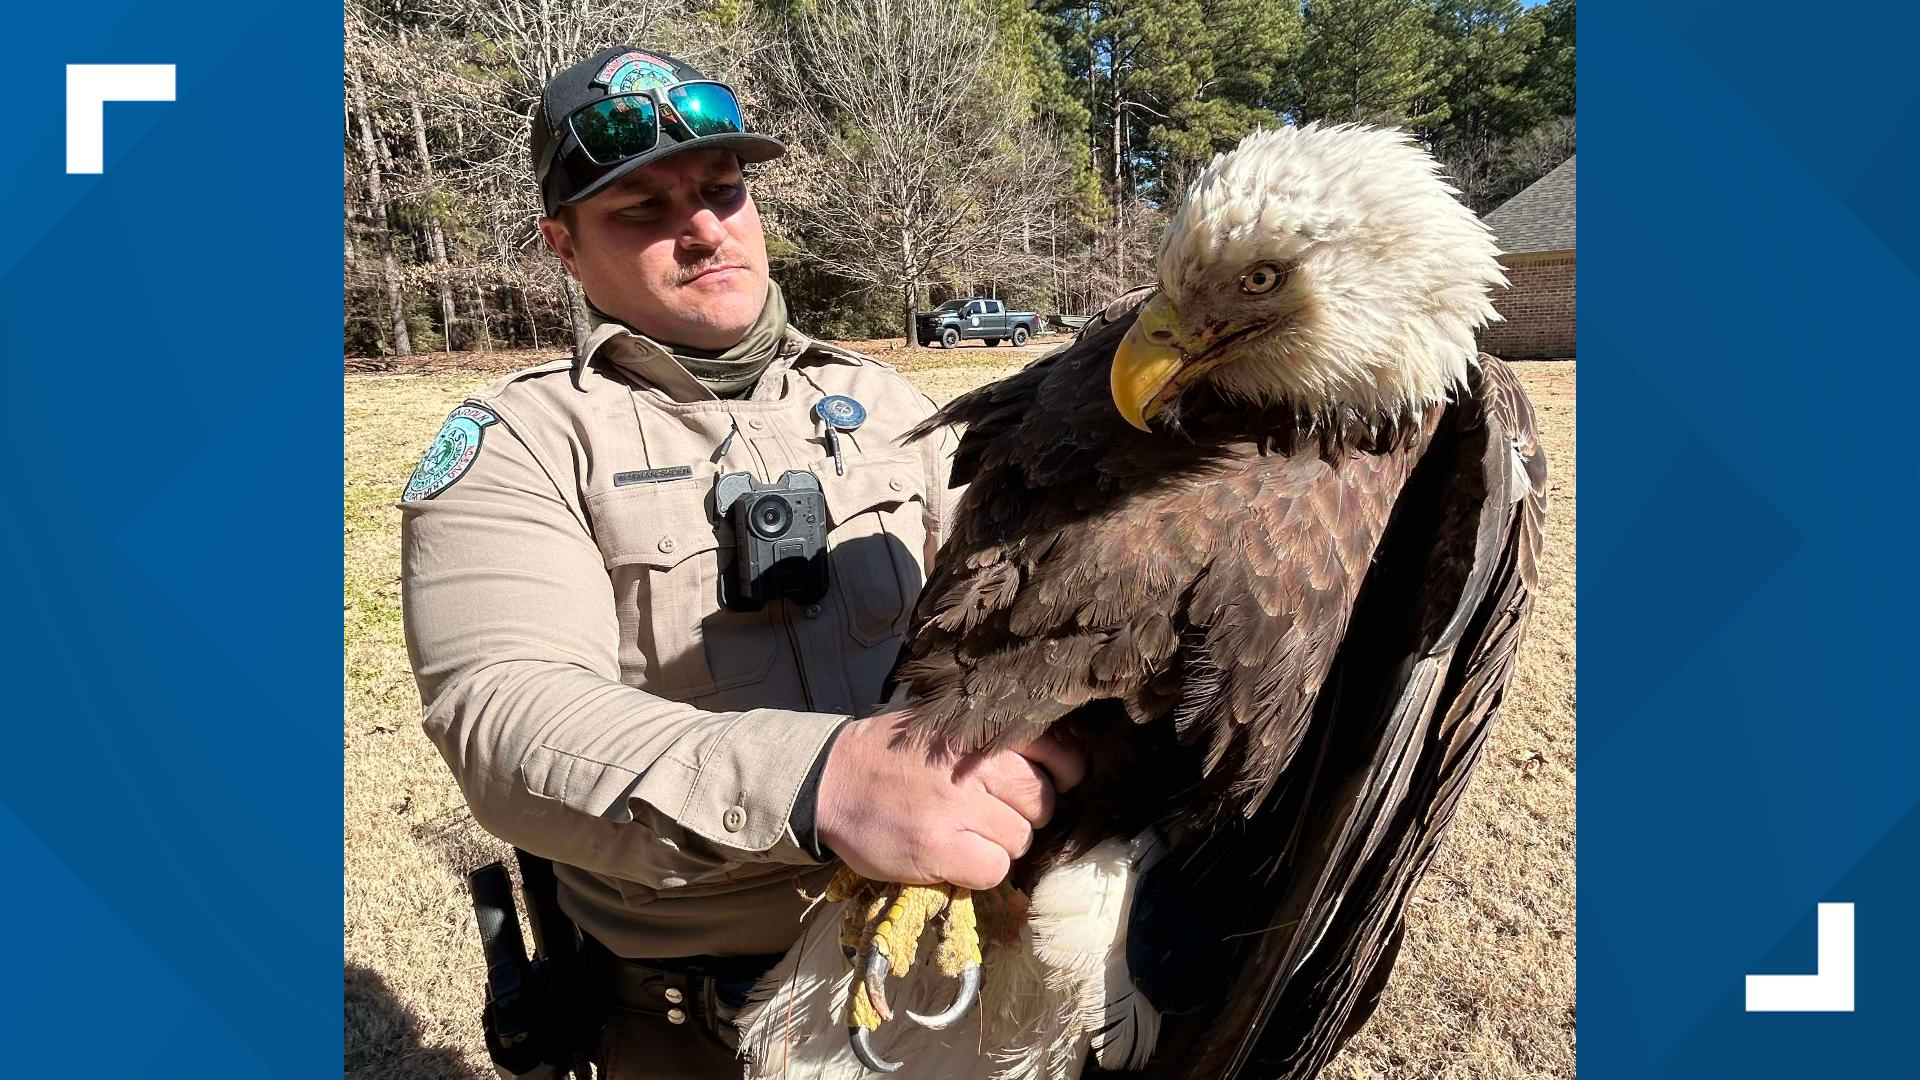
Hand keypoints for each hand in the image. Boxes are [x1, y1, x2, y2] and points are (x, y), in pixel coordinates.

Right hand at [816, 709, 1087, 890]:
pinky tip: (955, 857)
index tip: (1056, 784)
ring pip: (1019, 840)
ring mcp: (958, 808)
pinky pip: (993, 870)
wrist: (830, 781)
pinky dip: (980, 870)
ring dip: (1000, 846)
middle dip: (1026, 815)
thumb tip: (1054, 760)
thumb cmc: (891, 753)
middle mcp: (976, 765)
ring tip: (966, 835)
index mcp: (981, 731)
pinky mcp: (938, 848)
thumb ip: (993, 736)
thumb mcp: (944, 724)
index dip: (1064, 776)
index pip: (1058, 755)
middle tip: (994, 816)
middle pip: (1042, 803)